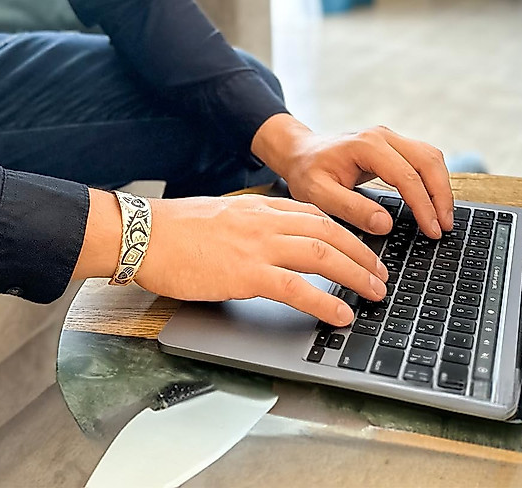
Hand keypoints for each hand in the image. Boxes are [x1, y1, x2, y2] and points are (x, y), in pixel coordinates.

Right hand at [133, 194, 387, 325]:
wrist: (141, 234)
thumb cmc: (170, 230)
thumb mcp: (217, 216)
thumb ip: (245, 225)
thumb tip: (262, 243)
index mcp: (256, 207)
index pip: (312, 213)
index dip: (343, 232)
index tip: (360, 247)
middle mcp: (262, 221)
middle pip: (326, 231)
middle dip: (360, 253)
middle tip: (380, 273)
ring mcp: (255, 245)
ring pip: (321, 254)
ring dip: (355, 274)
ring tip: (374, 292)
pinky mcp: (245, 273)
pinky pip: (297, 287)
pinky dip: (325, 302)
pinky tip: (341, 315)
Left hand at [251, 114, 454, 239]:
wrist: (298, 152)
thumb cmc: (306, 171)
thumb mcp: (318, 194)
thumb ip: (351, 208)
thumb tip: (385, 224)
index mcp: (365, 146)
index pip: (406, 175)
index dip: (423, 205)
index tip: (433, 230)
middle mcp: (382, 136)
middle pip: (427, 160)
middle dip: (441, 195)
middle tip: (444, 227)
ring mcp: (389, 137)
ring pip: (430, 156)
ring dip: (442, 186)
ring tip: (443, 218)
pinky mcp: (393, 145)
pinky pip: (423, 158)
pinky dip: (434, 178)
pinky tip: (433, 200)